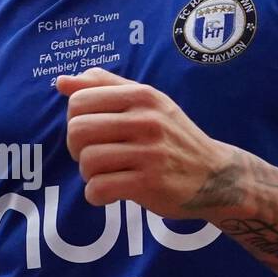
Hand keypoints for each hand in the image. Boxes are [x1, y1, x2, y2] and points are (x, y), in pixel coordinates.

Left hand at [56, 67, 231, 216]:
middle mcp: (147, 120)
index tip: (92, 133)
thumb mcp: (147, 102)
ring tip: (105, 175)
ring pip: (87, 161)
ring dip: (88, 174)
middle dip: (76, 148)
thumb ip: (104, 87)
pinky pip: (98, 188)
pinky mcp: (149, 184)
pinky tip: (109, 192)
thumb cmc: (171, 137)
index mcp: (142, 96)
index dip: (75, 120)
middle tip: (93, 156)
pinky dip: (96, 195)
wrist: (215, 175)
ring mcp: (150, 153)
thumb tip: (62, 81)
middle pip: (78, 130)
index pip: (79, 101)